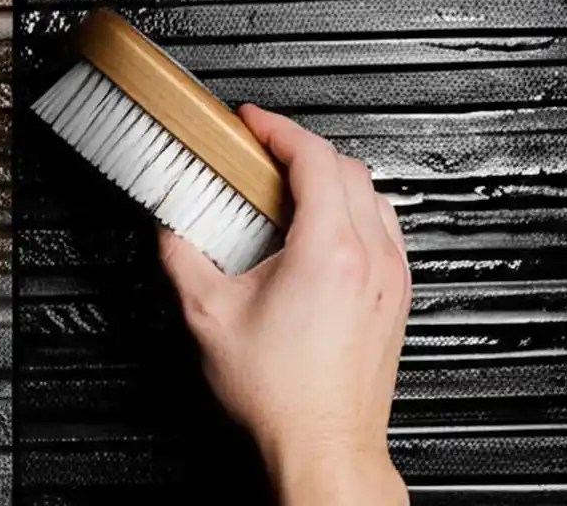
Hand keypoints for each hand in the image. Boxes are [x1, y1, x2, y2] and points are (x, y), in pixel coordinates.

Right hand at [158, 104, 409, 505]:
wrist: (324, 443)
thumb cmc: (281, 393)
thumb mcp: (208, 315)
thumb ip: (182, 257)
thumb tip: (171, 228)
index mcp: (329, 250)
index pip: (313, 158)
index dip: (277, 129)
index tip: (253, 122)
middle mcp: (371, 257)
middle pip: (348, 167)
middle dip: (301, 148)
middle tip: (262, 150)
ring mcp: (391, 278)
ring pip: (372, 195)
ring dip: (331, 178)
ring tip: (290, 187)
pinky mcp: (396, 298)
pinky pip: (383, 229)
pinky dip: (352, 211)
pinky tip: (322, 230)